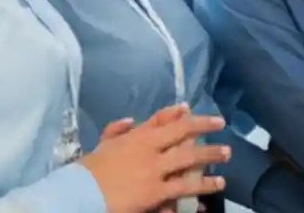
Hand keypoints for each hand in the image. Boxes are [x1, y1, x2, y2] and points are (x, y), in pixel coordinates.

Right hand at [79, 103, 230, 212]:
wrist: (79, 195)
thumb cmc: (87, 172)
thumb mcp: (100, 146)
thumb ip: (116, 131)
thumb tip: (131, 120)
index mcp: (135, 136)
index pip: (161, 119)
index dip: (178, 113)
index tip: (190, 108)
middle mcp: (149, 149)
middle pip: (183, 133)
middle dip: (204, 127)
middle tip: (220, 124)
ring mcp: (155, 170)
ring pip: (190, 162)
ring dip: (210, 159)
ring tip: (225, 162)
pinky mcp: (157, 191)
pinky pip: (184, 189)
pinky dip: (200, 189)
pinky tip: (212, 192)